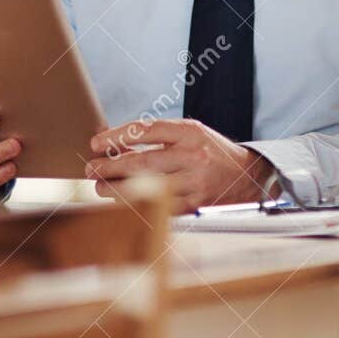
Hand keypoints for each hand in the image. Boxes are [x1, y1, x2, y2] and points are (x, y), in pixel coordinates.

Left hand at [85, 118, 275, 213]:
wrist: (247, 175)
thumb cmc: (210, 151)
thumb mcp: (189, 133)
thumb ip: (156, 136)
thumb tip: (113, 140)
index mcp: (189, 132)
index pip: (145, 130)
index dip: (116, 136)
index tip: (95, 143)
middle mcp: (192, 155)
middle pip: (141, 162)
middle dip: (110, 166)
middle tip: (91, 169)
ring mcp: (195, 181)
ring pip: (147, 187)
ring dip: (118, 189)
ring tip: (99, 187)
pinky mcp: (196, 204)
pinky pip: (160, 207)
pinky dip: (137, 205)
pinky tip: (122, 203)